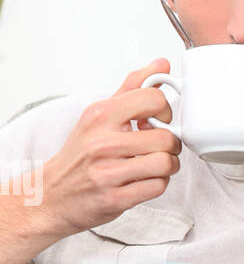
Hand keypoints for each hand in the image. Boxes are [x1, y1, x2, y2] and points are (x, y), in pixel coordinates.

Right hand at [40, 59, 182, 237]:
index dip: (165, 111)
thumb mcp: (99, 114)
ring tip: (155, 164)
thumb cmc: (80, 154)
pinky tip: (145, 179)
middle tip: (160, 147)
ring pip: (165, 163)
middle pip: (165, 138)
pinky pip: (157, 186)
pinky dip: (158, 183)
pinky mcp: (115, 198)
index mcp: (100, 115)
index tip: (160, 119)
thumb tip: (161, 64)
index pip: (152, 100)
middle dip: (171, 144)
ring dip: (169, 166)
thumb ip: (132, 88)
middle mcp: (102, 142)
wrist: (53, 194)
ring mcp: (108, 172)